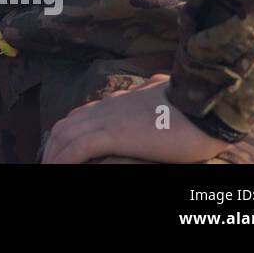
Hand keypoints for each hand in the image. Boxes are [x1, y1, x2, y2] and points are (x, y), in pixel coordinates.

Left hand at [40, 73, 230, 163]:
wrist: (206, 107)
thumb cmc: (192, 106)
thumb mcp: (164, 92)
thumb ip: (151, 91)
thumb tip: (152, 85)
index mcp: (118, 101)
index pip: (79, 115)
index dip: (66, 133)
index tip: (60, 149)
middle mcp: (107, 107)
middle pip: (66, 126)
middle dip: (52, 147)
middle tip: (48, 164)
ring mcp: (109, 119)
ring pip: (66, 135)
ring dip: (53, 155)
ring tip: (48, 169)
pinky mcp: (116, 134)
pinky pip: (79, 147)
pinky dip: (64, 158)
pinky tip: (57, 168)